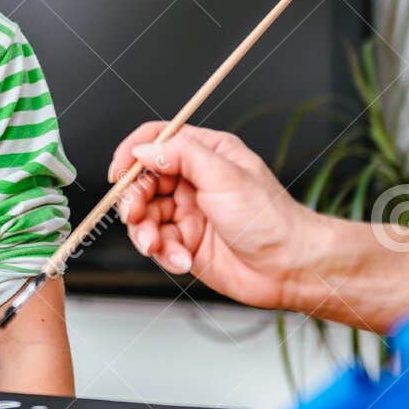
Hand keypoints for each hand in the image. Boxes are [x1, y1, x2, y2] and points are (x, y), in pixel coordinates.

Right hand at [108, 123, 328, 311]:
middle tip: (135, 216)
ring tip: (157, 246)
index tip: (119, 172)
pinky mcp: (186, 242)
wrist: (290, 268)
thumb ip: (181, 155)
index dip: (132, 153)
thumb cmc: (270, 219)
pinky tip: (182, 260)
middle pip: (143, 180)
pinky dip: (164, 254)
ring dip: (145, 232)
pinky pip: (157, 244)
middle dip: (134, 200)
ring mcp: (188, 212)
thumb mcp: (224, 176)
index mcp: (206, 153)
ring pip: (144, 215)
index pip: (157, 140)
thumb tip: (144, 149)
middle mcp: (194, 180)